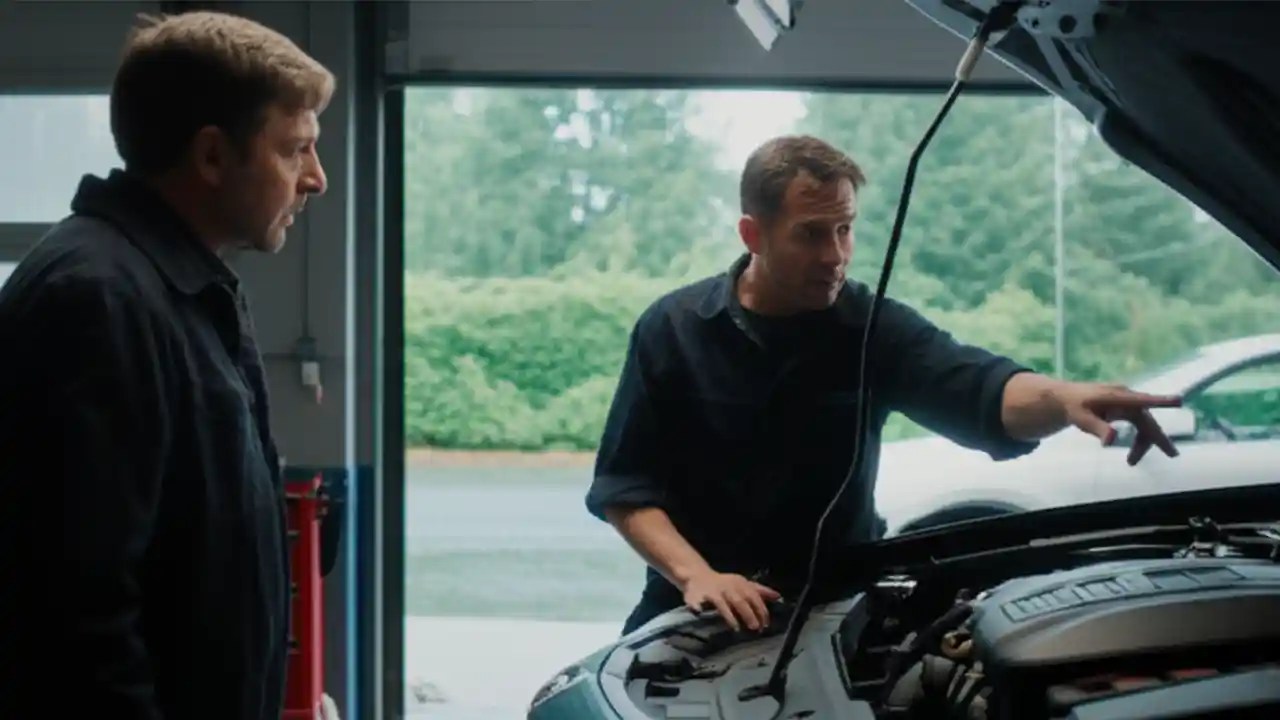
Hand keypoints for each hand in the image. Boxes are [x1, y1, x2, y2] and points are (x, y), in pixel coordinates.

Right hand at [681, 570, 781, 631]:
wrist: (698, 575)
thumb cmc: (724, 584)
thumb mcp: (743, 584)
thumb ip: (760, 591)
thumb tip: (778, 596)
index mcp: (739, 584)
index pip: (753, 596)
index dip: (760, 610)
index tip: (765, 624)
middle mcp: (727, 587)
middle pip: (739, 601)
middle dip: (748, 614)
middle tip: (755, 628)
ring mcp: (712, 592)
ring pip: (721, 603)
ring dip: (729, 616)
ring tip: (735, 628)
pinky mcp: (696, 596)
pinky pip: (696, 603)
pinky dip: (697, 608)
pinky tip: (699, 614)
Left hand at [1056, 382, 1182, 464]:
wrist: (1065, 399)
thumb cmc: (1073, 407)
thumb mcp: (1081, 419)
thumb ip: (1097, 428)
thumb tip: (1112, 441)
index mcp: (1117, 397)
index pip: (1142, 400)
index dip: (1161, 401)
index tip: (1179, 401)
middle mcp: (1127, 398)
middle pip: (1146, 419)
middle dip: (1156, 438)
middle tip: (1172, 454)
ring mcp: (1127, 403)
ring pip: (1143, 424)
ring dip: (1142, 443)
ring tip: (1132, 462)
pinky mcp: (1125, 408)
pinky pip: (1138, 424)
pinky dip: (1138, 439)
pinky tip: (1134, 453)